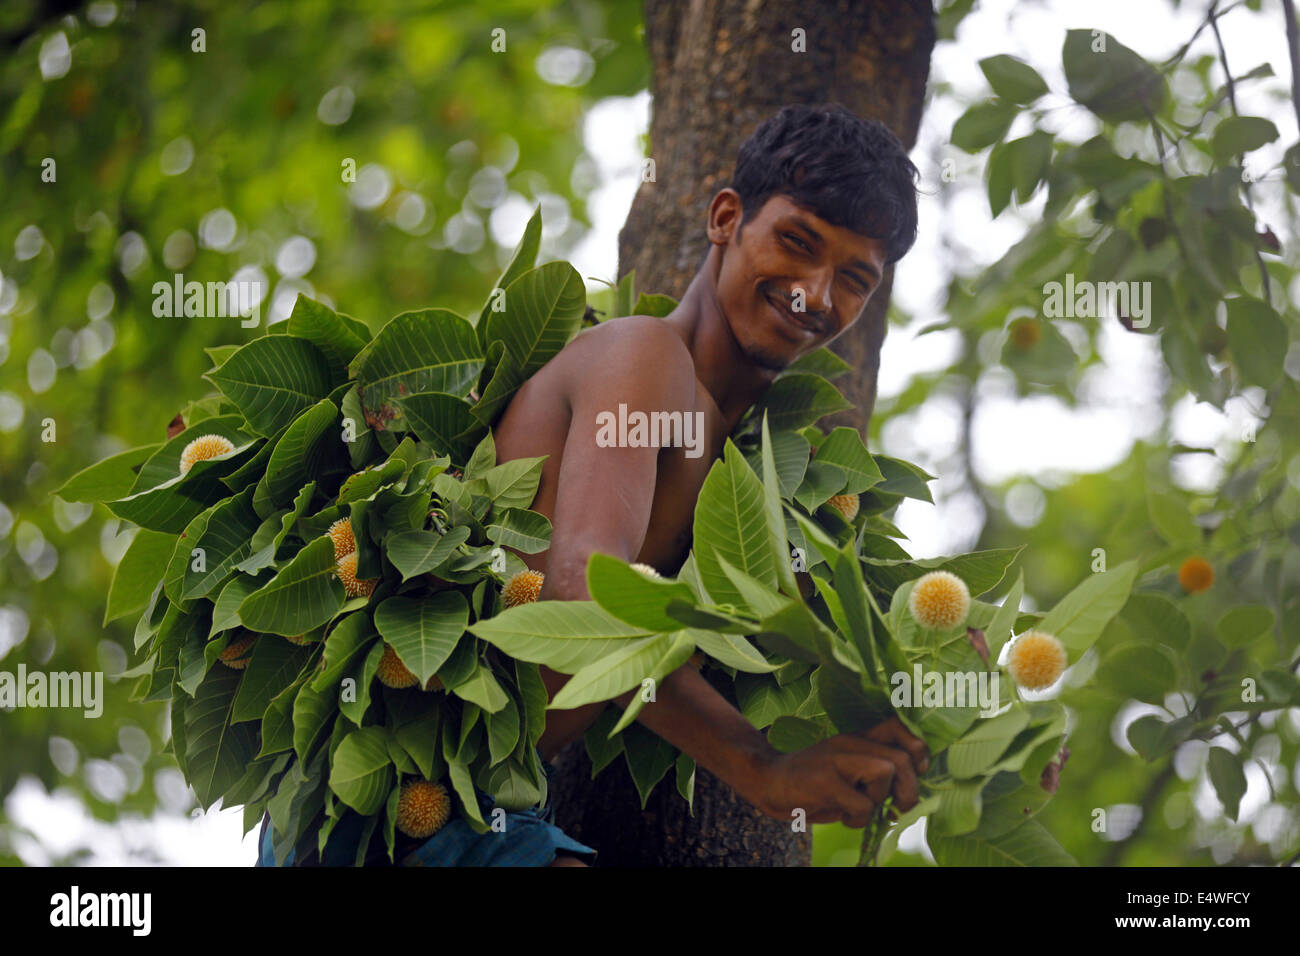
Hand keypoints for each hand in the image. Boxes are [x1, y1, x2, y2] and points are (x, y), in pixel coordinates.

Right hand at [750, 717, 929, 828]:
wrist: (768, 781)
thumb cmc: (814, 784)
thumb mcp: (847, 771)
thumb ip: (875, 774)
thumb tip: (912, 795)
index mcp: (858, 738)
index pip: (899, 726)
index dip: (918, 749)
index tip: (917, 771)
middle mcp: (850, 742)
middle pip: (902, 756)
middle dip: (911, 789)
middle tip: (900, 807)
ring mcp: (836, 758)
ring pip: (886, 772)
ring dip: (881, 801)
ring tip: (862, 809)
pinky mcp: (824, 780)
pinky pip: (862, 804)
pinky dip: (859, 820)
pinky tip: (844, 817)